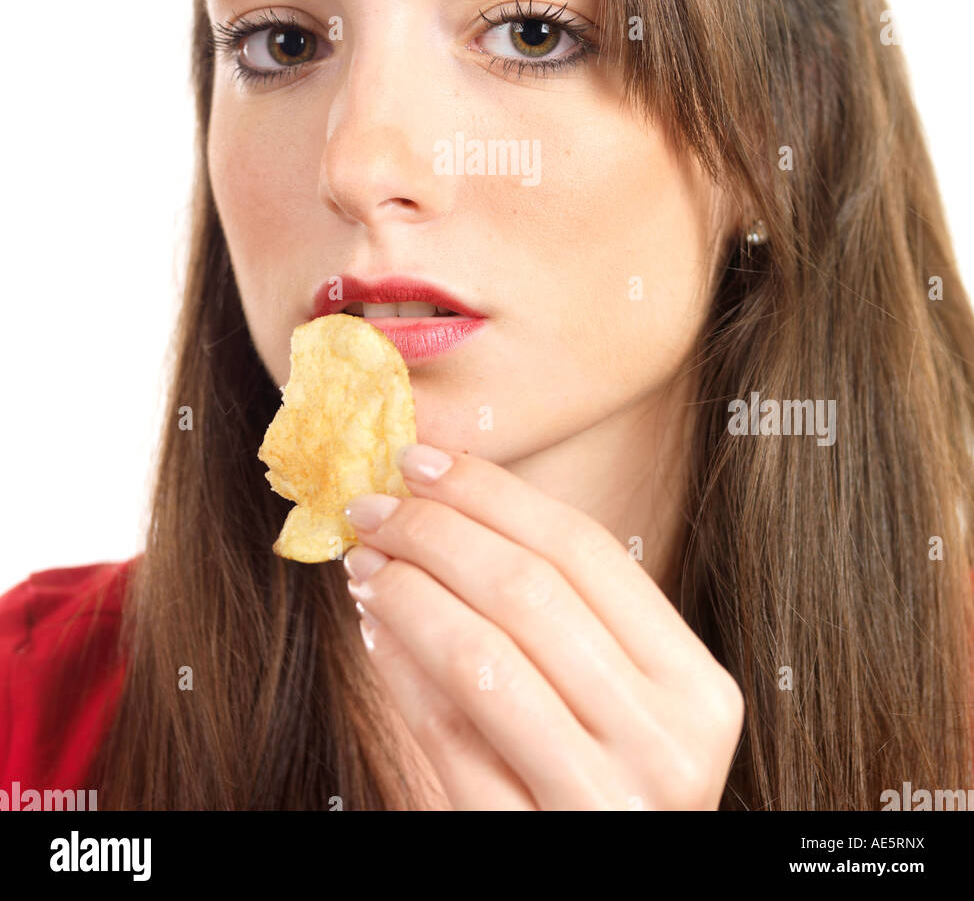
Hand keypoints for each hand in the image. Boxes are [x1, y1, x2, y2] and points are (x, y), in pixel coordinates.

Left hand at [342, 444, 744, 810]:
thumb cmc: (608, 787)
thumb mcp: (623, 705)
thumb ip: (567, 621)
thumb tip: (448, 501)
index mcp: (699, 690)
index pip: (587, 552)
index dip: (494, 494)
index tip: (423, 460)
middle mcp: (667, 746)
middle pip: (529, 591)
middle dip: (436, 531)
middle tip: (374, 504)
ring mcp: (603, 804)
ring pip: (482, 656)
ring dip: (408, 591)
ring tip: (365, 561)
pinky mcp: (531, 850)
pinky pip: (446, 737)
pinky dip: (398, 670)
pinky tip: (375, 630)